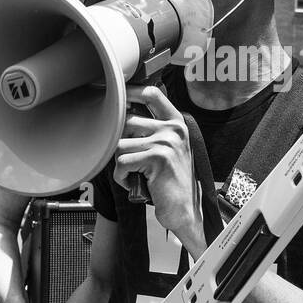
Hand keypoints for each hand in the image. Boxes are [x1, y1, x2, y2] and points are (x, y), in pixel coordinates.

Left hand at [115, 86, 200, 239]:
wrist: (184, 210)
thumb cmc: (170, 181)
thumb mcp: (168, 148)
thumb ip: (153, 129)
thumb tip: (122, 112)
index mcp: (176, 123)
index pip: (151, 93)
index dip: (131, 92)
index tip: (118, 98)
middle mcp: (173, 129)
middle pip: (127, 121)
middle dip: (120, 144)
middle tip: (129, 162)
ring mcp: (166, 142)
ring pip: (120, 144)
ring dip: (120, 164)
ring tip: (134, 174)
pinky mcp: (157, 158)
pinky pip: (122, 162)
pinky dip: (122, 177)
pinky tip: (134, 183)